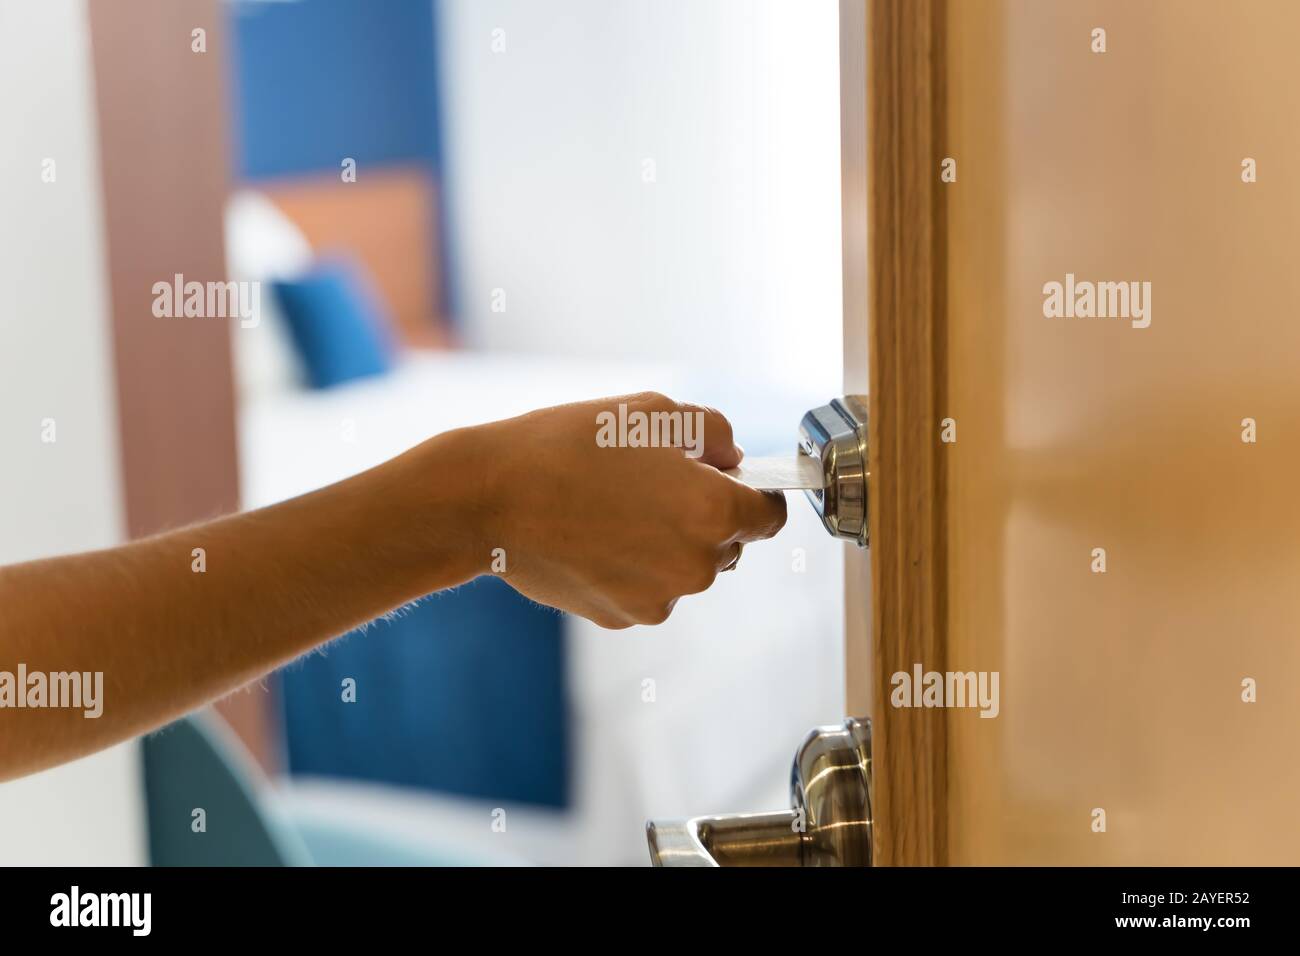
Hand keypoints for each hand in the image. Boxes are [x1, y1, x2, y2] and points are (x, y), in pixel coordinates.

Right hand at [466, 392, 787, 627]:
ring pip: (684, 569)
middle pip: (728, 545)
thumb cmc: (571, 445)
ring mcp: (659, 599)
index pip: (770, 517)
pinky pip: (647, 590)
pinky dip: (632, 568)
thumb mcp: (654, 411)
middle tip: (652, 484)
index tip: (729, 482)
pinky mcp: (621, 617)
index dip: (753, 494)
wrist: (490, 498)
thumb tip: (731, 461)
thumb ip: (714, 433)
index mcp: (714, 512)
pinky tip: (592, 536)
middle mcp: (697, 567)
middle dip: (704, 517)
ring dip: (667, 543)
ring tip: (613, 507)